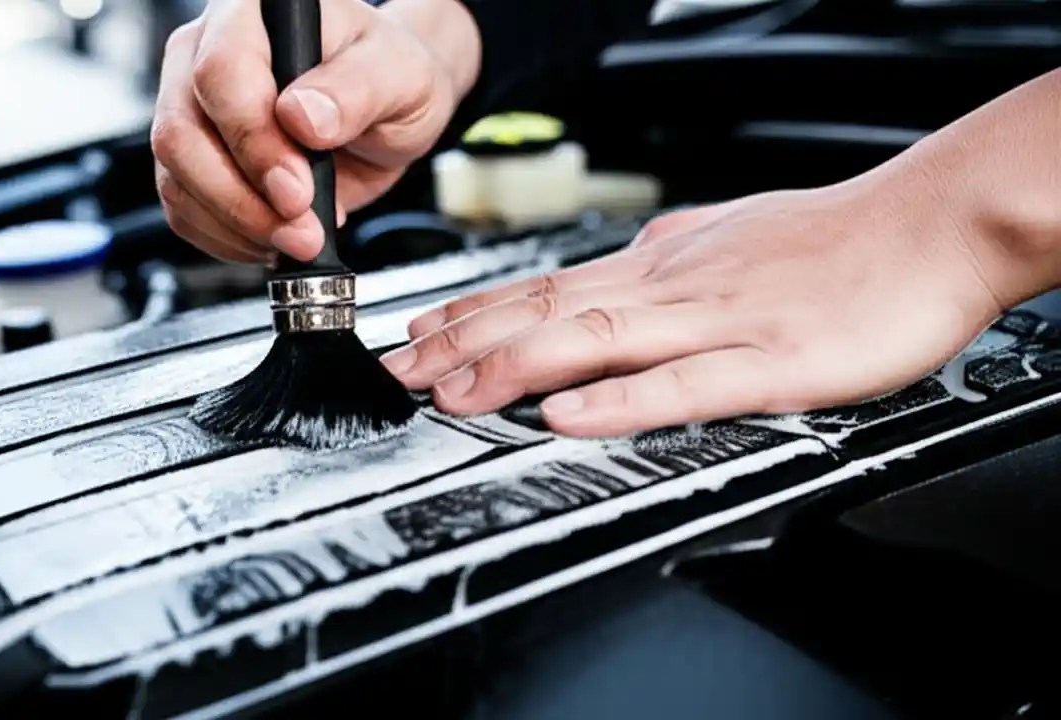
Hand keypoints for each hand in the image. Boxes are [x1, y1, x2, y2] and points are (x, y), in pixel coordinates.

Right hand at [151, 0, 479, 263]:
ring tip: (299, 238)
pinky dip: (228, 238)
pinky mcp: (193, 160)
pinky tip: (273, 239)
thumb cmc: (389, 77)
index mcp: (252, 14)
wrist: (387, 114)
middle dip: (242, 199)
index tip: (297, 190)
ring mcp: (192, 108)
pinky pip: (184, 209)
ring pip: (177, 178)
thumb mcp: (398, 75)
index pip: (221, 72)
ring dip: (238, 225)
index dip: (253, 140)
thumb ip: (355, 90)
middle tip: (302, 231)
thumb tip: (301, 117)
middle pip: (181, 133)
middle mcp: (206, 53)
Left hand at [381, 172, 1010, 436]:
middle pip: (549, 311)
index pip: (546, 285)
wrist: (929, 226)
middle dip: (464, 344)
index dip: (473, 312)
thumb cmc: (836, 240)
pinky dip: (617, 399)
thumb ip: (666, 264)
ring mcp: (716, 324)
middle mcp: (672, 288)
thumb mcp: (726, 237)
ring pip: (595, 340)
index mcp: (663, 265)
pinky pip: (680, 384)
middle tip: (400, 372)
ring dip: (512, 366)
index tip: (419, 336)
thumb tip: (614, 275)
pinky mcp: (768, 362)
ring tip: (449, 393)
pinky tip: (566, 414)